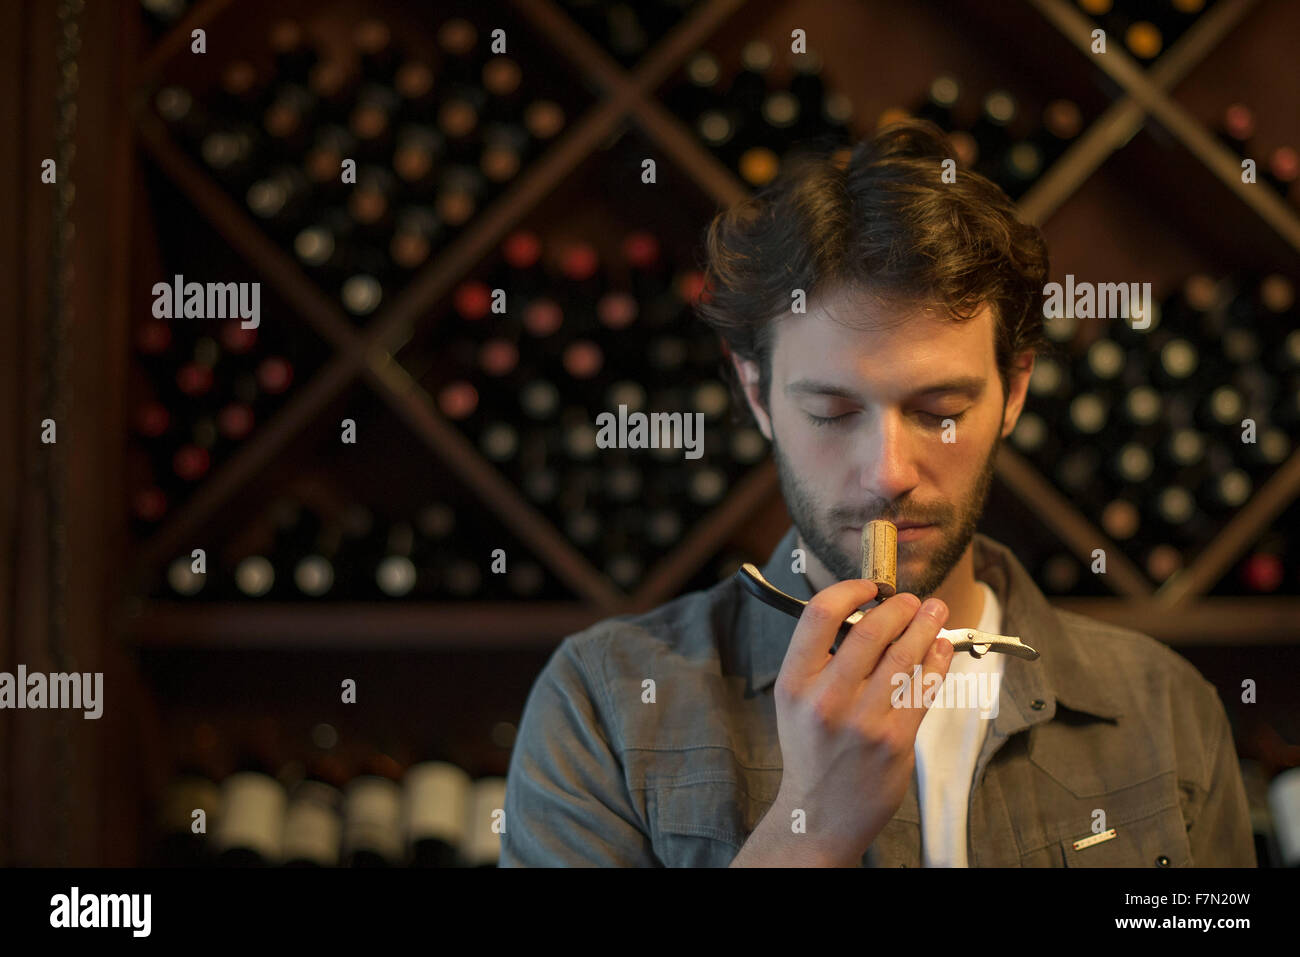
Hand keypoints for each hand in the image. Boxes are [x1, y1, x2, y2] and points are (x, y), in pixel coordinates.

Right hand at [768, 580, 951, 864]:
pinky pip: (924, 688)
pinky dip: (937, 660)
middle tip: (911, 599)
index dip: (851, 590)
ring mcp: (863, 721)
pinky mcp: (895, 740)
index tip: (870, 587)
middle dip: (899, 607)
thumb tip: (865, 611)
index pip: (820, 614)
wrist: (819, 813)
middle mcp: (826, 700)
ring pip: (905, 656)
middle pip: (871, 631)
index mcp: (794, 682)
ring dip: (925, 626)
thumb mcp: (794, 700)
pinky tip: (940, 647)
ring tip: (934, 611)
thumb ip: (820, 658)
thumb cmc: (811, 751)